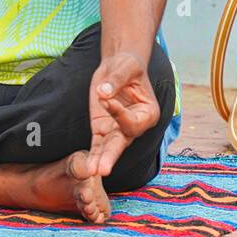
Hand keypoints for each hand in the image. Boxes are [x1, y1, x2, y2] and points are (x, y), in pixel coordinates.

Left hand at [85, 52, 160, 178]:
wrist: (118, 66)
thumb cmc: (128, 65)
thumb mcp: (125, 67)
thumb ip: (115, 79)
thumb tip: (103, 92)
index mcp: (148, 113)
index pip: (132, 120)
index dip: (118, 112)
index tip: (106, 97)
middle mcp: (135, 125)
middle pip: (122, 142)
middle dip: (111, 155)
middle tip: (103, 169)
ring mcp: (118, 129)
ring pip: (109, 147)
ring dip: (100, 159)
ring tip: (93, 171)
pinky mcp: (102, 128)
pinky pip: (97, 143)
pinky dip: (92, 153)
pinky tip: (87, 166)